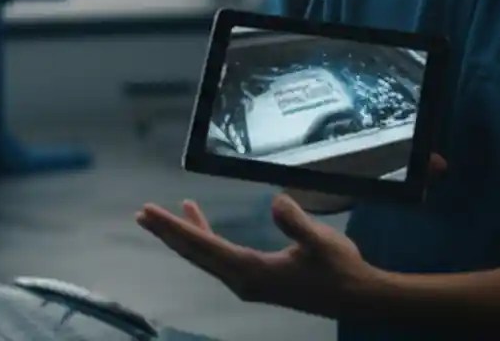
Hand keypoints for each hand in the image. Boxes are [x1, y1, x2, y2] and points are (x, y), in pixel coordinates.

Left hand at [135, 153, 447, 318]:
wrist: (357, 296)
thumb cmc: (340, 268)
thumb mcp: (321, 240)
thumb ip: (297, 222)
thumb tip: (277, 202)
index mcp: (251, 271)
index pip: (202, 245)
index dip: (174, 227)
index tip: (149, 213)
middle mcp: (242, 280)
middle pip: (195, 253)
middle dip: (168, 232)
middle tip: (141, 213)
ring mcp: (248, 283)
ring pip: (205, 256)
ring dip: (184, 235)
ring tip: (161, 217)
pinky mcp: (256, 280)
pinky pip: (218, 257)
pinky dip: (204, 239)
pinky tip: (200, 224)